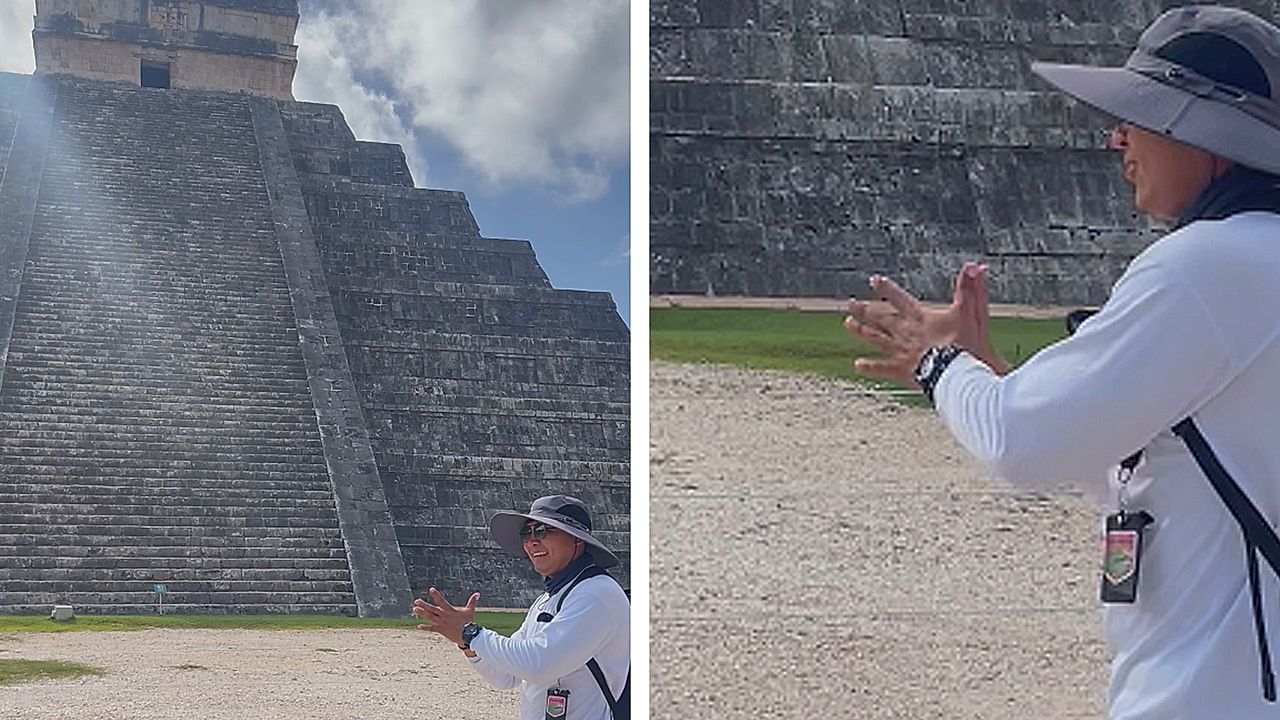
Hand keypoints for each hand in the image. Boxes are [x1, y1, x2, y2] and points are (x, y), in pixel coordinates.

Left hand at [412, 587, 478, 646]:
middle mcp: (443, 616)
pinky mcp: (440, 630)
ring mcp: (441, 623)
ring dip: (422, 613)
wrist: (466, 635)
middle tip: (416, 601)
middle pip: (432, 609)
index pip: (441, 601)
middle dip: (424, 605)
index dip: (436, 595)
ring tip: (415, 609)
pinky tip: (418, 626)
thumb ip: (472, 601)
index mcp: (449, 610)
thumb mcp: (470, 610)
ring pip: (429, 617)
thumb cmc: (468, 622)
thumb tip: (477, 594)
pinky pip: (431, 629)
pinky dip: (425, 628)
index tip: (430, 589)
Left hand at [845, 263, 1008, 385]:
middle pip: (879, 318)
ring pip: (875, 339)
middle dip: (864, 310)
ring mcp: (900, 352)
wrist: (957, 374)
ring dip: (861, 331)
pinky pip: (881, 369)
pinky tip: (858, 365)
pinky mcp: (901, 371)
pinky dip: (869, 367)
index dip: (886, 289)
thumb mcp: (971, 312)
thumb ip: (971, 288)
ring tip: (847, 324)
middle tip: (850, 304)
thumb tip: (974, 266)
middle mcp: (905, 333)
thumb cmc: (966, 344)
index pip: (898, 298)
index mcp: (919, 318)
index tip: (873, 281)